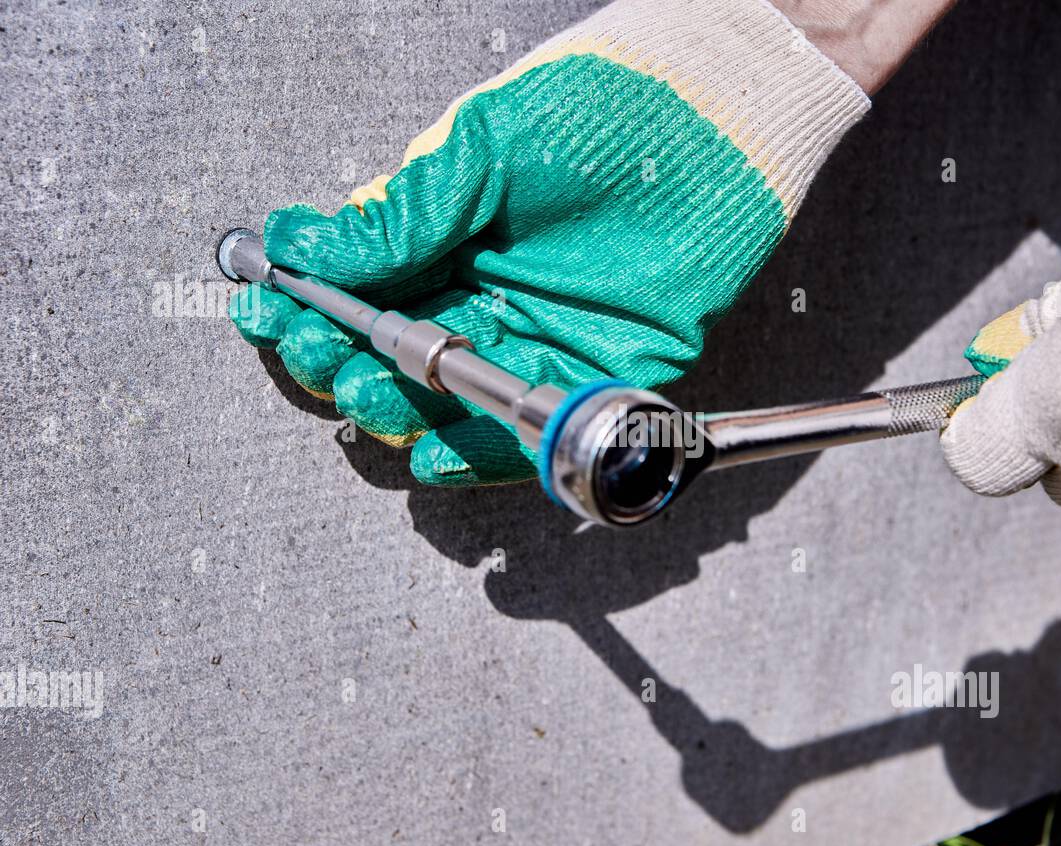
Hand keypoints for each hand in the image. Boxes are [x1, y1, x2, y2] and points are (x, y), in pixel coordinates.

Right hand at [229, 0, 867, 485]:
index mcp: (445, 234)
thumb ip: (402, 212)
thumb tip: (306, 245)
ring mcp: (532, 332)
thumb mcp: (486, 146)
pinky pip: (520, 425)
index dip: (307, 306)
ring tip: (369, 395)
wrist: (715, 117)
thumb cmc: (603, 107)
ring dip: (394, 406)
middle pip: (389, 351)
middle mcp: (482, 289)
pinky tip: (429, 449)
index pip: (357, 287)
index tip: (271, 312)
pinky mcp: (589, 368)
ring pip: (444, 395)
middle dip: (341, 362)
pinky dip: (473, 448)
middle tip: (322, 356)